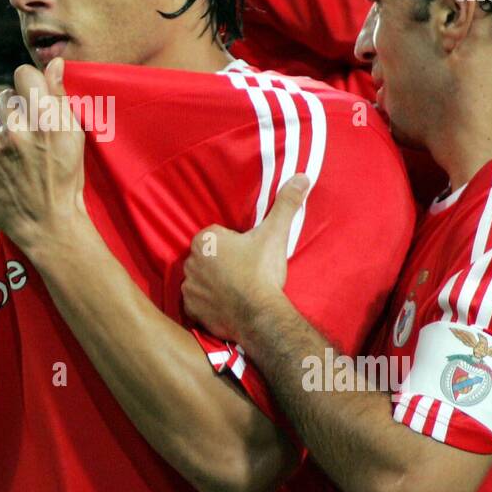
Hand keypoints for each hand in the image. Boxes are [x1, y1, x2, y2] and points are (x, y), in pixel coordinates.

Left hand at [0, 59, 86, 257]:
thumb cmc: (65, 180)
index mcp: (45, 120)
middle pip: (6, 97)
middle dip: (17, 110)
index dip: (30, 85)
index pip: (23, 74)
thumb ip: (59, 97)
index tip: (35, 100)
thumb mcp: (73, 138)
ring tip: (19, 157)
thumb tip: (54, 62)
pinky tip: (6, 169)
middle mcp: (16, 129)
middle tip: (29, 135)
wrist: (47, 225)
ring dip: (4, 132)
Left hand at [182, 173, 308, 340]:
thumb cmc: (263, 271)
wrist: (259, 314)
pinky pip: (197, 303)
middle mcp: (190, 261)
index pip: (217, 237)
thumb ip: (286, 204)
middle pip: (207, 258)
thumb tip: (302, 177)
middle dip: (221, 263)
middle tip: (244, 272)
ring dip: (213, 284)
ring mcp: (189, 286)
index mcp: (205, 239)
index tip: (249, 255)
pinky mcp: (191, 309)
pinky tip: (226, 306)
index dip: (234, 245)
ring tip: (237, 291)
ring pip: (201, 280)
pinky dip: (208, 305)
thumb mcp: (275, 234)